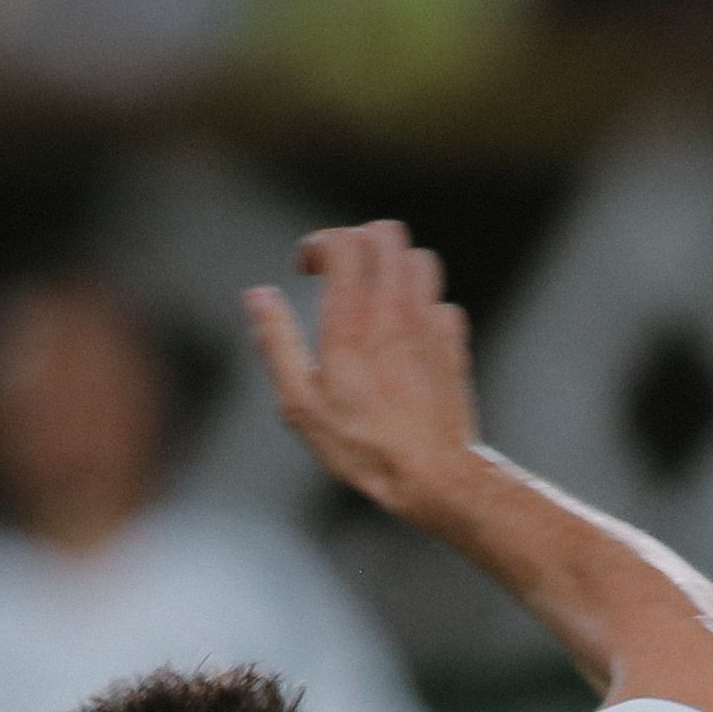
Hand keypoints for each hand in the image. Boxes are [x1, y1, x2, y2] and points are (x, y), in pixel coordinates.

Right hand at [248, 224, 483, 523]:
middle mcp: (397, 313)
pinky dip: (421, 304)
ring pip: (420, 260)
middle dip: (355, 241)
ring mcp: (432, 327)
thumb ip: (277, 342)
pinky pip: (442, 302)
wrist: (436, 477)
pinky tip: (403, 333)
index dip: (320, 242)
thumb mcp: (300, 403)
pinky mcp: (454, 347)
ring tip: (370, 296)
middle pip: (387, 235)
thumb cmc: (364, 448)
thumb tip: (257, 296)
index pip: (346, 242)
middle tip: (337, 273)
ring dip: (391, 266)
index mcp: (353, 322)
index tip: (306, 270)